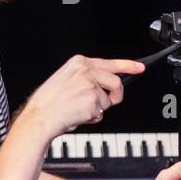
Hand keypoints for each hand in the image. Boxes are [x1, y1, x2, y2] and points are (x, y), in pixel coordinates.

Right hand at [21, 55, 144, 138]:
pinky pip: (102, 111)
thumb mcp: (67, 80)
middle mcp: (86, 70)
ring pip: (109, 99)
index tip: (140, 67)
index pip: (110, 63)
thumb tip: (105, 85)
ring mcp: (91, 84)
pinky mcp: (93, 99)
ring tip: (80, 108)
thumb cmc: (50, 102)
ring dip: (99, 108)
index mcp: (79, 62)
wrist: (41, 116)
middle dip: (115, 95)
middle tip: (108, 102)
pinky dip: (93, 117)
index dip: (128, 65)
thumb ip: (86, 78)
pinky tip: (78, 114)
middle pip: (116, 82)